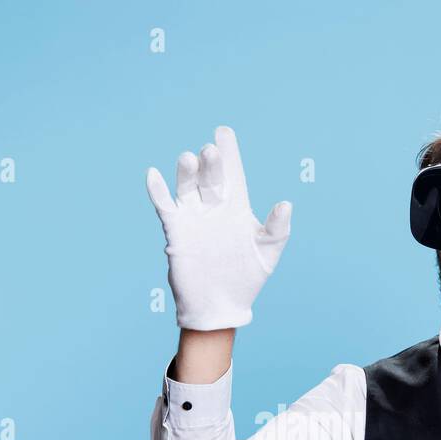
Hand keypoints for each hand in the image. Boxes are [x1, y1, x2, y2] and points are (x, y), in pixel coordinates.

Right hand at [146, 126, 291, 330]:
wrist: (219, 306)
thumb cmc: (246, 280)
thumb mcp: (267, 254)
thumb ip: (277, 229)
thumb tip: (286, 203)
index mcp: (237, 208)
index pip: (233, 173)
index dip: (229, 152)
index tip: (224, 132)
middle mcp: (214, 207)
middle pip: (211, 177)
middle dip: (211, 163)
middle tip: (210, 150)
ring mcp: (193, 217)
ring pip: (188, 187)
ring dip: (187, 172)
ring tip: (188, 158)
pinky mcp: (176, 230)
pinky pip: (164, 206)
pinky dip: (158, 191)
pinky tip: (153, 175)